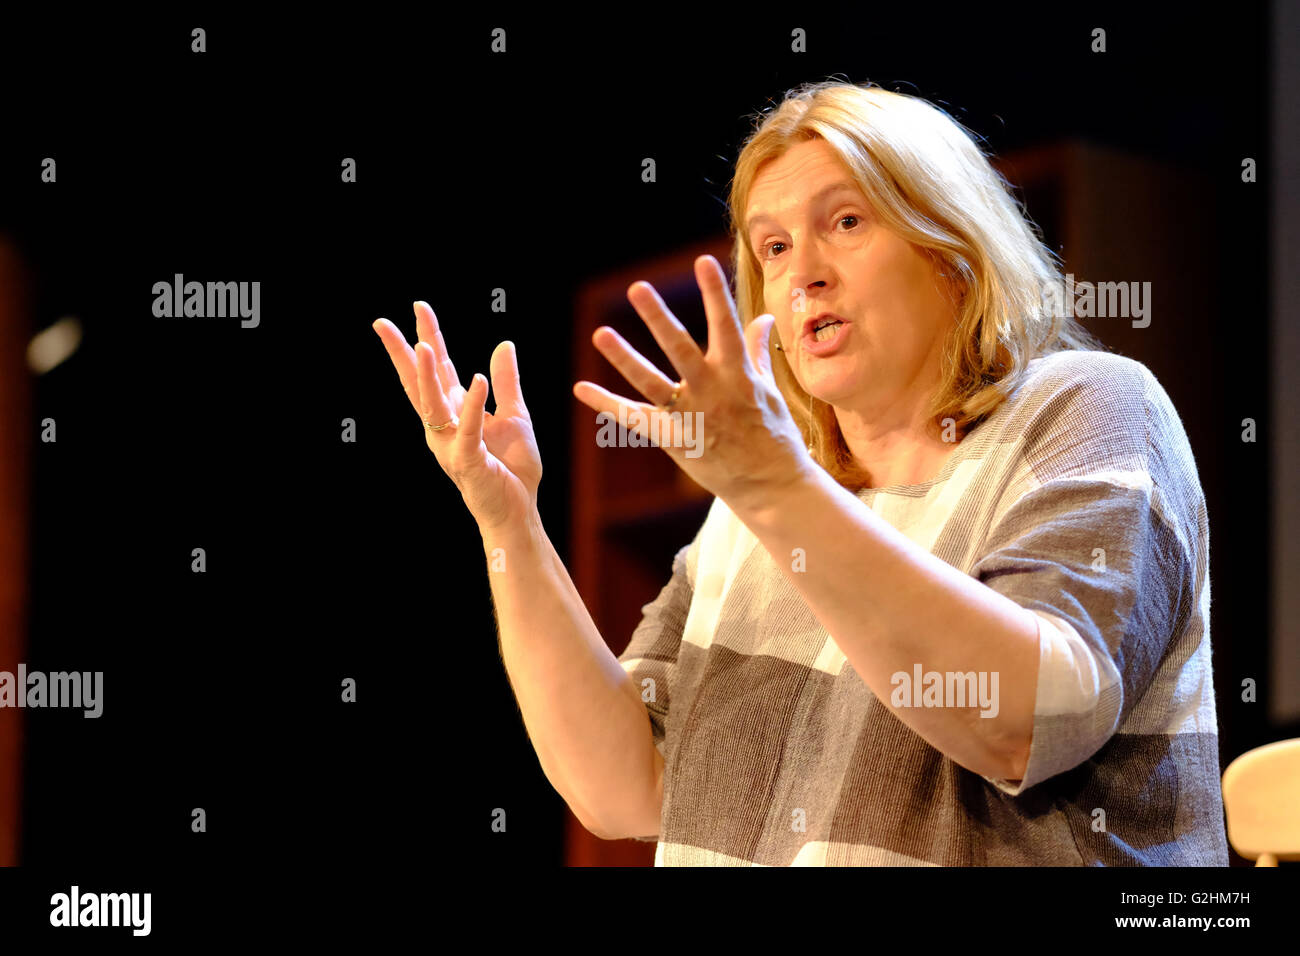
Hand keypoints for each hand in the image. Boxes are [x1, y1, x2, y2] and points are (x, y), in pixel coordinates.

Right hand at [373, 302, 542, 533]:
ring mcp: (451, 444)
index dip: (428, 337)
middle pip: (420, 382)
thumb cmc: (513, 468)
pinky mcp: (467, 461)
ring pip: (433, 404)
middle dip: (404, 353)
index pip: (438, 369)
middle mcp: (445, 425)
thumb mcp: (514, 415)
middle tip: (383, 323)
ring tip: (421, 345)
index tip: (419, 307)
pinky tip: (475, 379)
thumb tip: (504, 344)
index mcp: (455, 412)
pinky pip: (468, 428)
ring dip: (427, 375)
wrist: (519, 509)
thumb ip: (506, 382)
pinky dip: (473, 405)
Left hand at [572, 255, 812, 511]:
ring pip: (652, 383)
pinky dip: (607, 405)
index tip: (703, 261)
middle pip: (681, 348)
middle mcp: (712, 391)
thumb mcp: (769, 388)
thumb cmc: (772, 433)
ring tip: (600, 333)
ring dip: (624, 358)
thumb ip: (757, 351)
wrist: (770, 484)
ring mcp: (691, 416)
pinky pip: (635, 420)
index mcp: (738, 374)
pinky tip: (581, 388)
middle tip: (637, 288)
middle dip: (659, 318)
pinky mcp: (674, 439)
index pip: (726, 326)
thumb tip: (762, 317)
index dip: (715, 294)